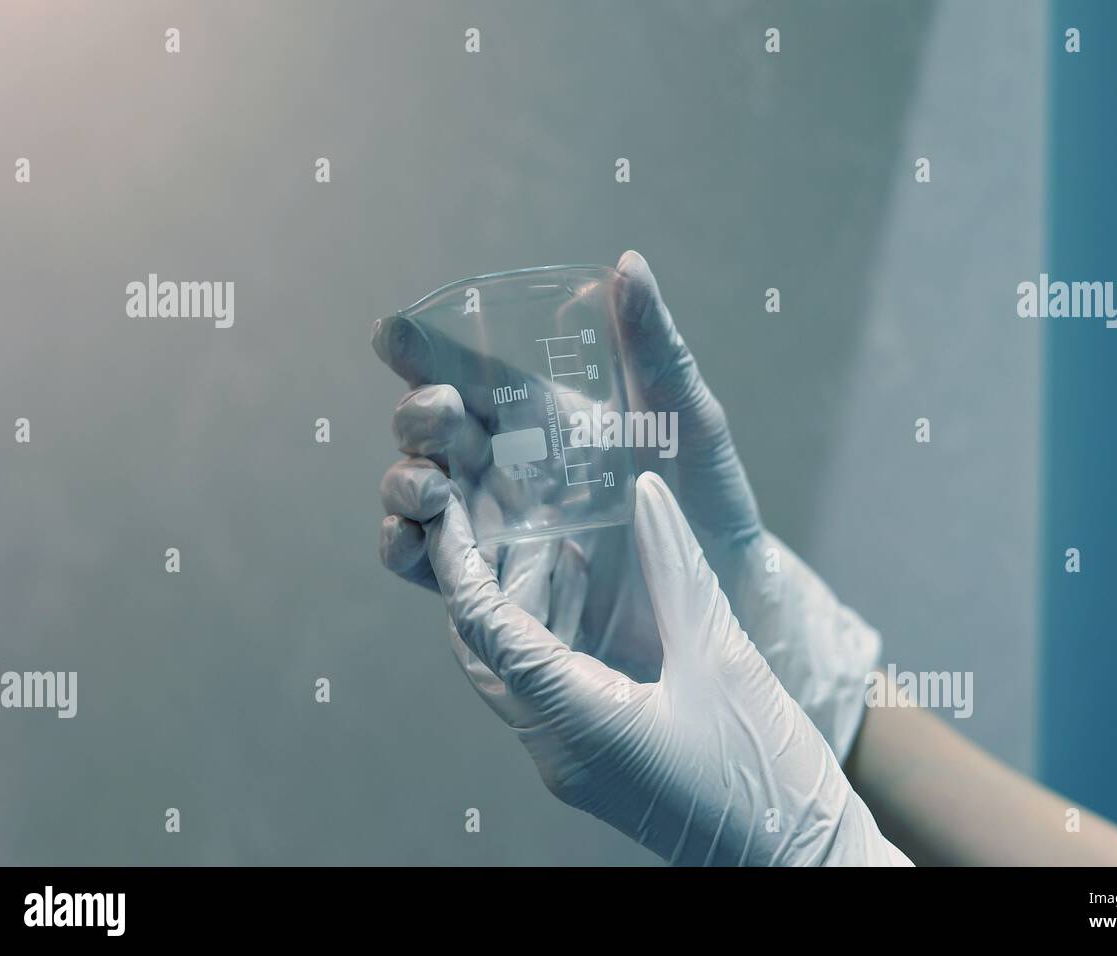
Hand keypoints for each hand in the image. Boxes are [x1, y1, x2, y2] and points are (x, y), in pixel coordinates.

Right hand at [375, 251, 880, 757]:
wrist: (724, 591)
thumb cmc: (709, 496)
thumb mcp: (687, 416)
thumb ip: (656, 346)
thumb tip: (629, 264)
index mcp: (544, 416)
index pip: (470, 372)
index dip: (423, 350)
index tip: (393, 334)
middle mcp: (509, 466)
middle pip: (431, 430)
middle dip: (419, 415)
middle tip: (442, 412)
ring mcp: (497, 525)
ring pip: (416, 493)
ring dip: (404, 481)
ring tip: (432, 484)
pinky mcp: (494, 586)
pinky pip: (428, 564)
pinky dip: (406, 546)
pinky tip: (416, 535)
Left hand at [427, 470, 909, 865]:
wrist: (800, 863)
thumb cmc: (768, 778)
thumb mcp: (723, 656)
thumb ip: (677, 569)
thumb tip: (647, 492)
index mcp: (576, 722)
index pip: (487, 631)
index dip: (461, 562)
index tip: (450, 507)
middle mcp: (557, 747)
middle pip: (488, 650)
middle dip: (487, 575)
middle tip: (502, 509)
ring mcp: (574, 758)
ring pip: (517, 667)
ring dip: (523, 601)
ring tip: (545, 530)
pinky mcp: (597, 757)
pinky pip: (551, 685)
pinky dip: (554, 630)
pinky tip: (583, 583)